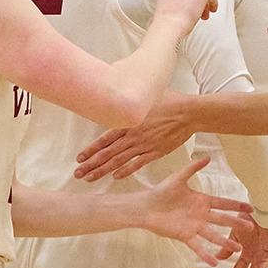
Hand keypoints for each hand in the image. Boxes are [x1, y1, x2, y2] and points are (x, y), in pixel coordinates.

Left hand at [77, 93, 193, 180]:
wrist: (190, 113)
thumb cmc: (170, 101)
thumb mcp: (146, 95)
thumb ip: (131, 98)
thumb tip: (118, 89)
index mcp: (129, 121)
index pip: (104, 139)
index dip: (91, 150)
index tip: (80, 158)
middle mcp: (133, 135)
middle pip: (107, 153)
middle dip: (91, 164)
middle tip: (78, 173)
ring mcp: (144, 145)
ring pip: (119, 161)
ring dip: (103, 170)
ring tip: (90, 178)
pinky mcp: (156, 152)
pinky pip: (137, 164)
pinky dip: (126, 171)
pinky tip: (115, 177)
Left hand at [138, 157, 253, 262]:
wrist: (146, 207)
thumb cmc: (161, 192)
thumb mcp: (178, 178)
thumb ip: (193, 168)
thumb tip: (208, 157)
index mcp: (202, 201)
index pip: (224, 203)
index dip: (237, 206)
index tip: (251, 208)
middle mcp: (202, 215)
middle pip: (223, 220)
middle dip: (236, 224)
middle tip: (251, 227)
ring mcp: (194, 227)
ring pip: (214, 236)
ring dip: (226, 242)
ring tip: (238, 249)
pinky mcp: (185, 236)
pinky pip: (197, 246)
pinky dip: (205, 254)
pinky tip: (215, 263)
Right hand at [156, 0, 217, 31]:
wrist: (169, 25)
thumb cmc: (165, 21)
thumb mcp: (165, 6)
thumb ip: (173, 2)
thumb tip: (182, 8)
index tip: (185, 5)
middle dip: (193, 2)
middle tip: (194, 12)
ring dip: (202, 5)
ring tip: (202, 16)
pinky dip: (213, 3)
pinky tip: (213, 10)